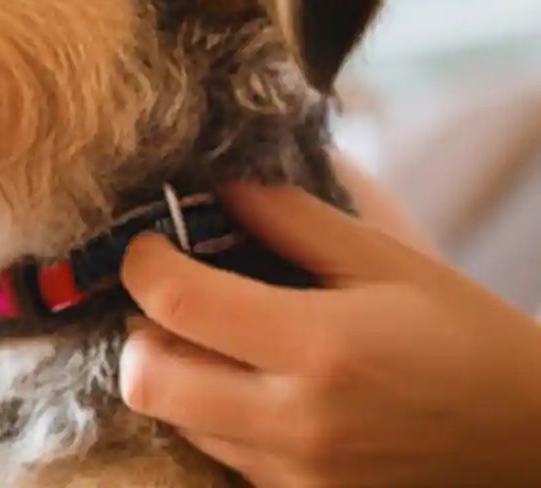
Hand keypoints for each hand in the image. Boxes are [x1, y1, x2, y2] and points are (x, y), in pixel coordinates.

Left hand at [119, 183, 540, 486]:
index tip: (150, 243)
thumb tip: (219, 184)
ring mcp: (295, 473)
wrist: (533, 445)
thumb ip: (295, 219)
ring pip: (176, 419)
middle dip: (141, 330)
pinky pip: (219, 454)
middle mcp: (296, 420)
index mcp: (320, 346)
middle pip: (146, 379)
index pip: (177, 303)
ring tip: (220, 340)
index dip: (143, 263)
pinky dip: (214, 415)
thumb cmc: (466, 339)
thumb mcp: (389, 263)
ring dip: (176, 373)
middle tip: (173, 300)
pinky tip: (253, 385)